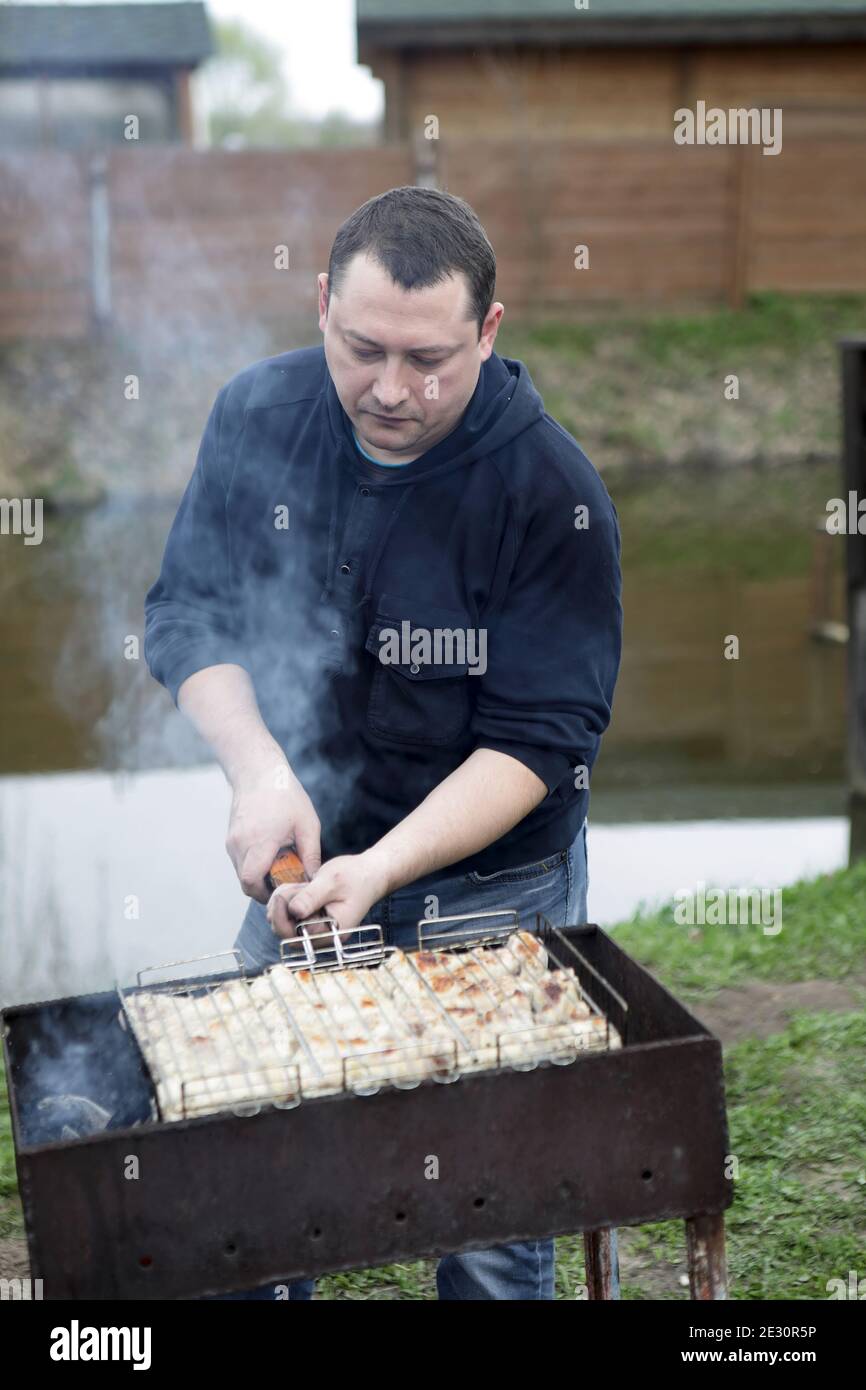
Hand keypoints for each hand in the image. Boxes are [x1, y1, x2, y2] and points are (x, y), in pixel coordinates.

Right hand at [226, 759, 320, 903]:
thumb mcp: (307, 825)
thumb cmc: (286, 795)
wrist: (258, 772)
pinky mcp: (230, 838)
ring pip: (241, 872)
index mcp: (260, 842)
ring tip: (279, 866)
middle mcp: (240, 844)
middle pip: (245, 881)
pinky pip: (239, 860)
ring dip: (258, 875)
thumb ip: (310, 855)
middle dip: (263, 888)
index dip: (265, 894)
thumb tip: (314, 879)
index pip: (252, 882)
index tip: (282, 893)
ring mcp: (232, 841)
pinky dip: (252, 864)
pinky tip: (270, 854)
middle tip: (283, 884)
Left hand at [266, 852, 387, 939]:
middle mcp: (322, 936)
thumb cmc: (356, 877)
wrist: (370, 874)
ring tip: (297, 886)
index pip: (294, 935)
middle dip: (280, 909)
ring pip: (284, 924)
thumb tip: (293, 911)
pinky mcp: (312, 920)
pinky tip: (298, 888)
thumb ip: (312, 897)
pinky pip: (290, 917)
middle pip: (285, 932)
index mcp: (330, 933)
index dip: (282, 916)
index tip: (282, 894)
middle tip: (288, 887)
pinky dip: (287, 902)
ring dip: (283, 904)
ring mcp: (316, 929)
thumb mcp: (332, 882)